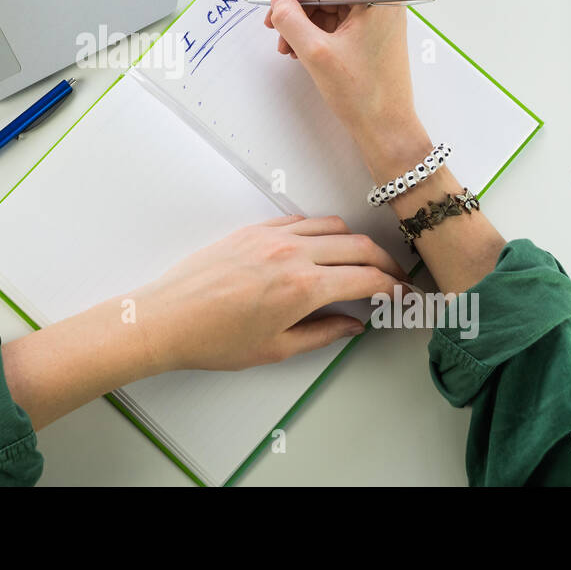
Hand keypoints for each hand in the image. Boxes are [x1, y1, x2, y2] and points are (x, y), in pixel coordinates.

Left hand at [132, 215, 409, 371]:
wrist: (167, 319)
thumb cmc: (214, 340)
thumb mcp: (276, 348)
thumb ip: (322, 334)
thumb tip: (352, 325)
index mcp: (303, 288)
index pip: (366, 279)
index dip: (393, 287)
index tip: (404, 294)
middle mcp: (292, 255)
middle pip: (358, 247)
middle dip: (384, 261)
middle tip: (393, 277)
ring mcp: (271, 237)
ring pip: (332, 226)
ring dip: (354, 242)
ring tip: (360, 261)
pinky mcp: (252, 230)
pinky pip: (299, 221)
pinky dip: (319, 231)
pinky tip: (320, 248)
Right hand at [259, 0, 430, 170]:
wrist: (387, 128)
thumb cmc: (363, 93)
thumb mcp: (316, 53)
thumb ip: (290, 19)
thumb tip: (277, 1)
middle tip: (269, 19)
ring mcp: (373, 11)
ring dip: (298, 16)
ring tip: (282, 43)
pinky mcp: (367, 29)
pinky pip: (331, 17)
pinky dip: (309, 28)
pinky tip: (294, 49)